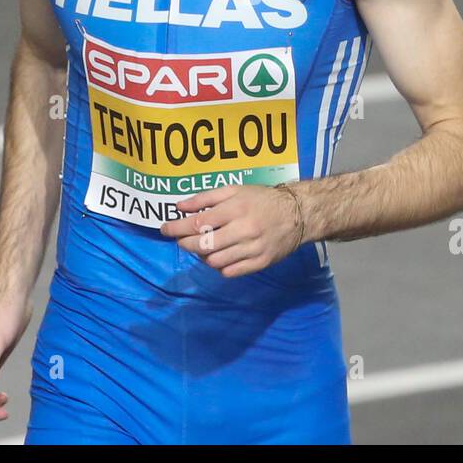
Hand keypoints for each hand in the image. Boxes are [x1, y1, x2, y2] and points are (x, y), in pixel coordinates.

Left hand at [159, 184, 303, 277]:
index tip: (164, 229)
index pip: (198, 222)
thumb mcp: (234, 190)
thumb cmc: (261, 199)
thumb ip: (205, 198)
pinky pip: (229, 272)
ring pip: (214, 261)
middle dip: (185, 244)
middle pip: (203, 245)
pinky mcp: (260, 263)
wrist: (298, 213)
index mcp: (235, 208)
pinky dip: (218, 266)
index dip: (176, 227)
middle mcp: (243, 229)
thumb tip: (179, 207)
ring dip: (202, 256)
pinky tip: (219, 255)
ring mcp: (252, 248)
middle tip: (181, 239)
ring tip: (202, 246)